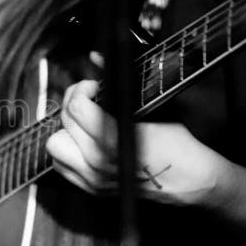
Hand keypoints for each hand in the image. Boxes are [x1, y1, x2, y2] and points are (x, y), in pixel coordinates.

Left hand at [46, 80, 229, 205]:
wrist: (190, 179)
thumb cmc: (178, 144)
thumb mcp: (152, 105)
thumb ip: (118, 81)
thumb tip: (95, 57)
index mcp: (114, 140)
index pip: (77, 107)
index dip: (84, 89)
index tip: (95, 87)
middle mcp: (98, 161)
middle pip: (64, 122)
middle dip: (74, 104)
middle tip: (90, 100)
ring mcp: (93, 177)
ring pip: (55, 145)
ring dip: (66, 131)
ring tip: (83, 123)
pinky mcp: (92, 188)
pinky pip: (61, 167)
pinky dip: (67, 152)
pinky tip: (82, 143)